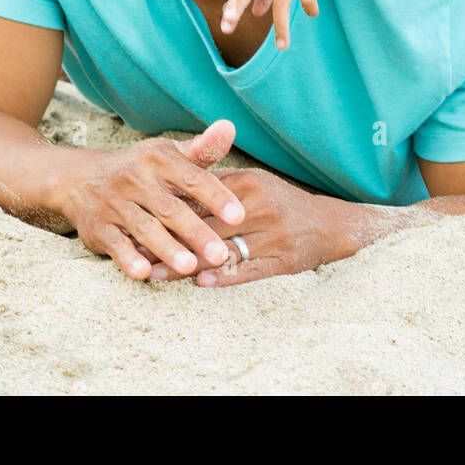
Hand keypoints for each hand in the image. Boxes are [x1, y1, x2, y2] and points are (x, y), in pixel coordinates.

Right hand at [58, 119, 246, 280]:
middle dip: (196, 232)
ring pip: (144, 228)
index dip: (216, 196)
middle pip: (170, 208)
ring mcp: (114, 203)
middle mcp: (135, 178)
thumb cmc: (141, 169)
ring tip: (190, 266)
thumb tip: (230, 127)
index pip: (192, 177)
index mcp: (158, 159)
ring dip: (166, 248)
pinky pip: (114, 244)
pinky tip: (144, 273)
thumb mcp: (169, 154)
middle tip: (221, 254)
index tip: (238, 215)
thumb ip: (202, 149)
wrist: (82, 179)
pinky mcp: (98, 227)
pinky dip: (128, 258)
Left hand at [147, 168, 353, 286]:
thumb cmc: (282, 202)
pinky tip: (199, 282)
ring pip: (221, 251)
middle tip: (134, 252)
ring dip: (185, 264)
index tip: (136, 219)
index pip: (200, 196)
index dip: (166, 210)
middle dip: (167, 241)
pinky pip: (248, 270)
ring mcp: (272, 235)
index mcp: (248, 183)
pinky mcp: (283, 261)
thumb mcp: (254, 182)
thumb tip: (175, 185)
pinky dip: (223, 276)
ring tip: (154, 274)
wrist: (330, 224)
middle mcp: (259, 206)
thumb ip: (218, 183)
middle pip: (205, 226)